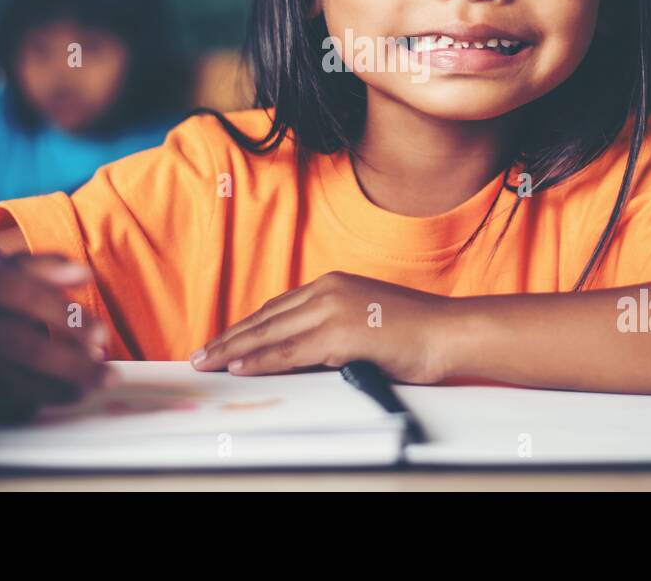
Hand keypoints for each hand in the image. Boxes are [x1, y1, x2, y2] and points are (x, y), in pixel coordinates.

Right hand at [0, 254, 112, 422]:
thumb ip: (35, 261)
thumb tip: (84, 272)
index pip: (18, 292)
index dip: (60, 301)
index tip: (96, 313)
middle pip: (19, 344)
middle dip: (69, 354)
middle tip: (105, 354)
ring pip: (12, 379)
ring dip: (60, 382)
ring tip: (96, 379)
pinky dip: (36, 398)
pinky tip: (65, 392)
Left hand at [191, 271, 456, 383]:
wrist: (450, 332)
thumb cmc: (416, 330)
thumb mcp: (365, 318)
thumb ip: (333, 327)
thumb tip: (303, 350)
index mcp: (333, 283)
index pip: (277, 307)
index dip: (246, 326)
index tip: (223, 340)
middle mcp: (328, 290)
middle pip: (266, 318)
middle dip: (230, 338)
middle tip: (201, 353)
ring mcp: (333, 310)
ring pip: (270, 334)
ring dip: (234, 349)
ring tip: (207, 362)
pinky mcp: (340, 334)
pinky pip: (290, 351)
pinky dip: (261, 360)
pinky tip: (239, 367)